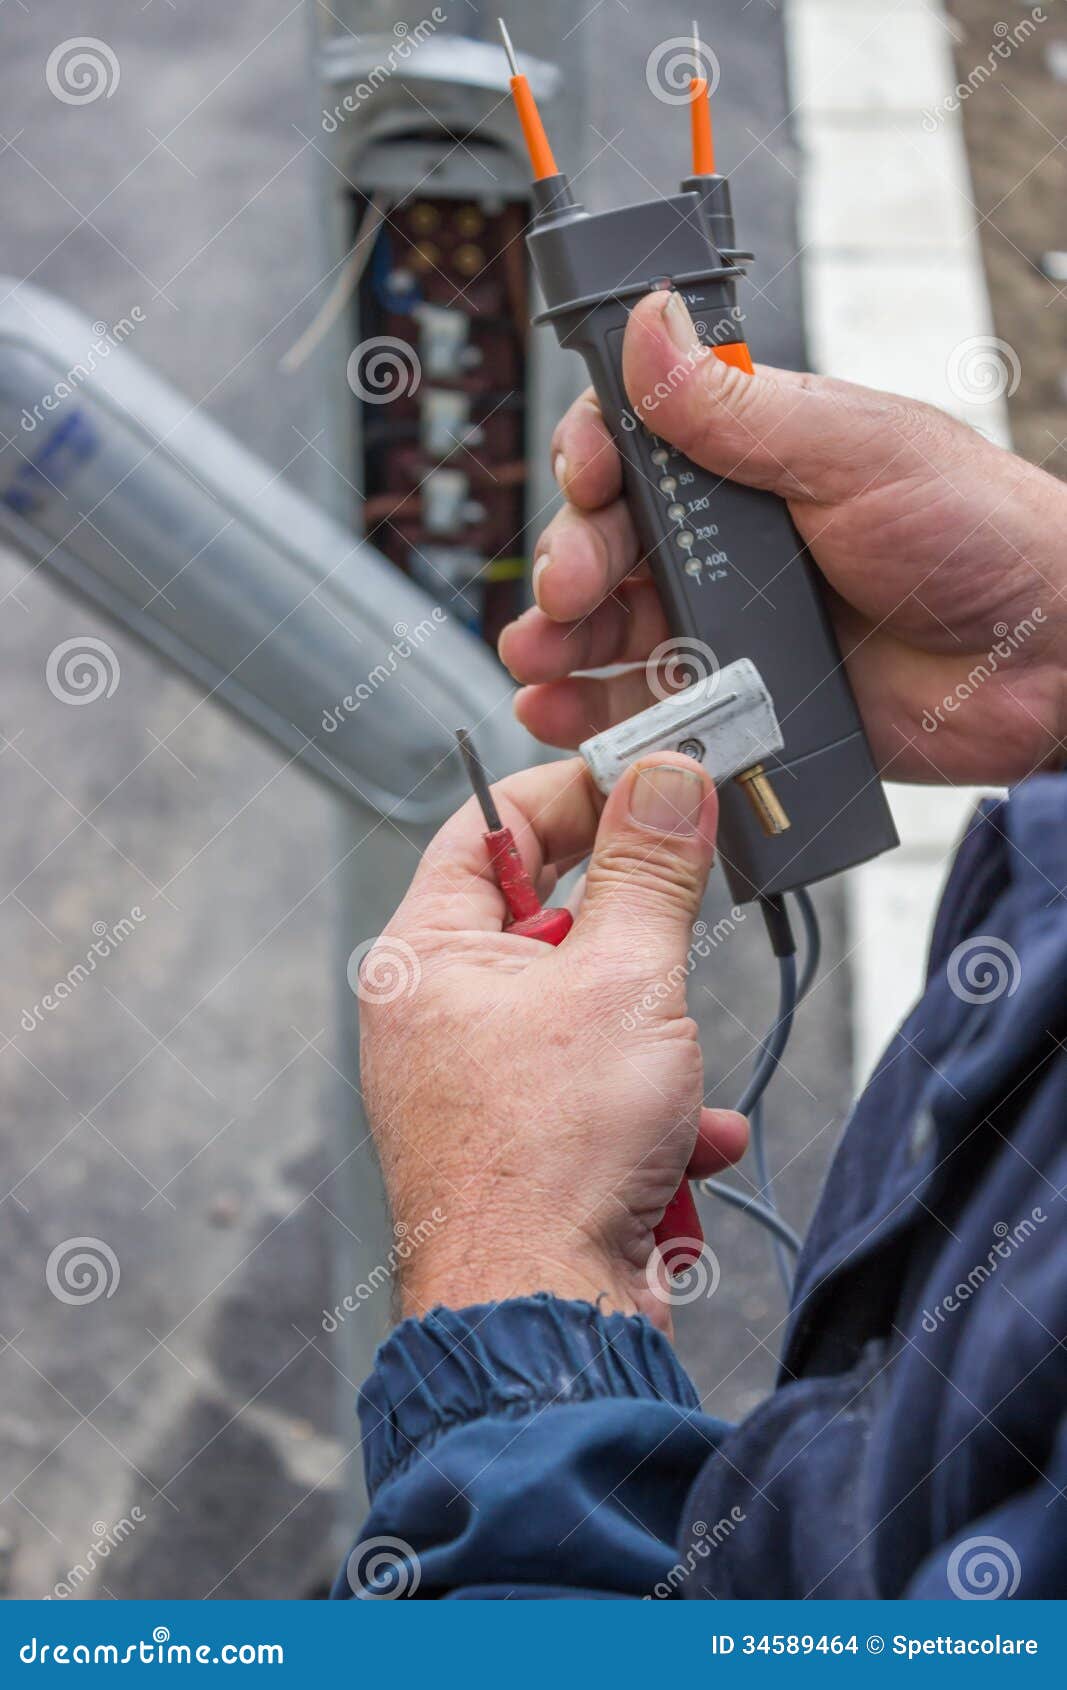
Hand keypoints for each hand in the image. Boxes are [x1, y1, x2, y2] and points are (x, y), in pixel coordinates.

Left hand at [357, 752, 746, 1334]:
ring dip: (659, 1044)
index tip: (647, 783)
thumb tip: (665, 778)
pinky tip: (686, 1145)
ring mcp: (481, 1086)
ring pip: (592, 1014)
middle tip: (683, 924)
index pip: (490, 825)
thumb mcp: (625, 981)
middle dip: (635, 944)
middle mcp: (440, 1016)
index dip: (573, 794)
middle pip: (550, 921)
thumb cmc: (547, 1163)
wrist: (542, 1318)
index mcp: (427, 956)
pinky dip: (657, 1113)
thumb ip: (650, 870)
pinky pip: (602, 1094)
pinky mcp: (527, 1146)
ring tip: (673, 1078)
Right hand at [500, 289, 1066, 784]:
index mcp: (750, 459)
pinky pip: (654, 708)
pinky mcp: (742, 704)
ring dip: (561, 642)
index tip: (586, 484)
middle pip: (606, 543)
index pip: (634, 445)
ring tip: (541, 661)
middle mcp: (730, 541)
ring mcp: (733, 625)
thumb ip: (735, 407)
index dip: (592, 464)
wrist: (1046, 658)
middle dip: (567, 563)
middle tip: (567, 591)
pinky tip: (566, 714)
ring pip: (614, 629)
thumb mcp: (851, 449)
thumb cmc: (977, 533)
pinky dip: (600, 713)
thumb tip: (648, 326)